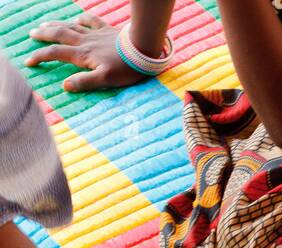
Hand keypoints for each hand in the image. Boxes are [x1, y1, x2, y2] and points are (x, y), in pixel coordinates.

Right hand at [27, 14, 147, 91]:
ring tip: (45, 24)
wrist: (143, 49)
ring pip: (70, 26)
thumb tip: (65, 85)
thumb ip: (85, 82)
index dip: (40, 57)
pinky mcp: (107, 30)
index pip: (56, 54)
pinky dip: (81, 19)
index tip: (28, 62)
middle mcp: (86, 42)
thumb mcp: (105, 80)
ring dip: (56, 25)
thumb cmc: (126, 69)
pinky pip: (90, 20)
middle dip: (44, 35)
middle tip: (31, 34)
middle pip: (59, 35)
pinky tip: (77, 19)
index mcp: (83, 55)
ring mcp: (96, 34)